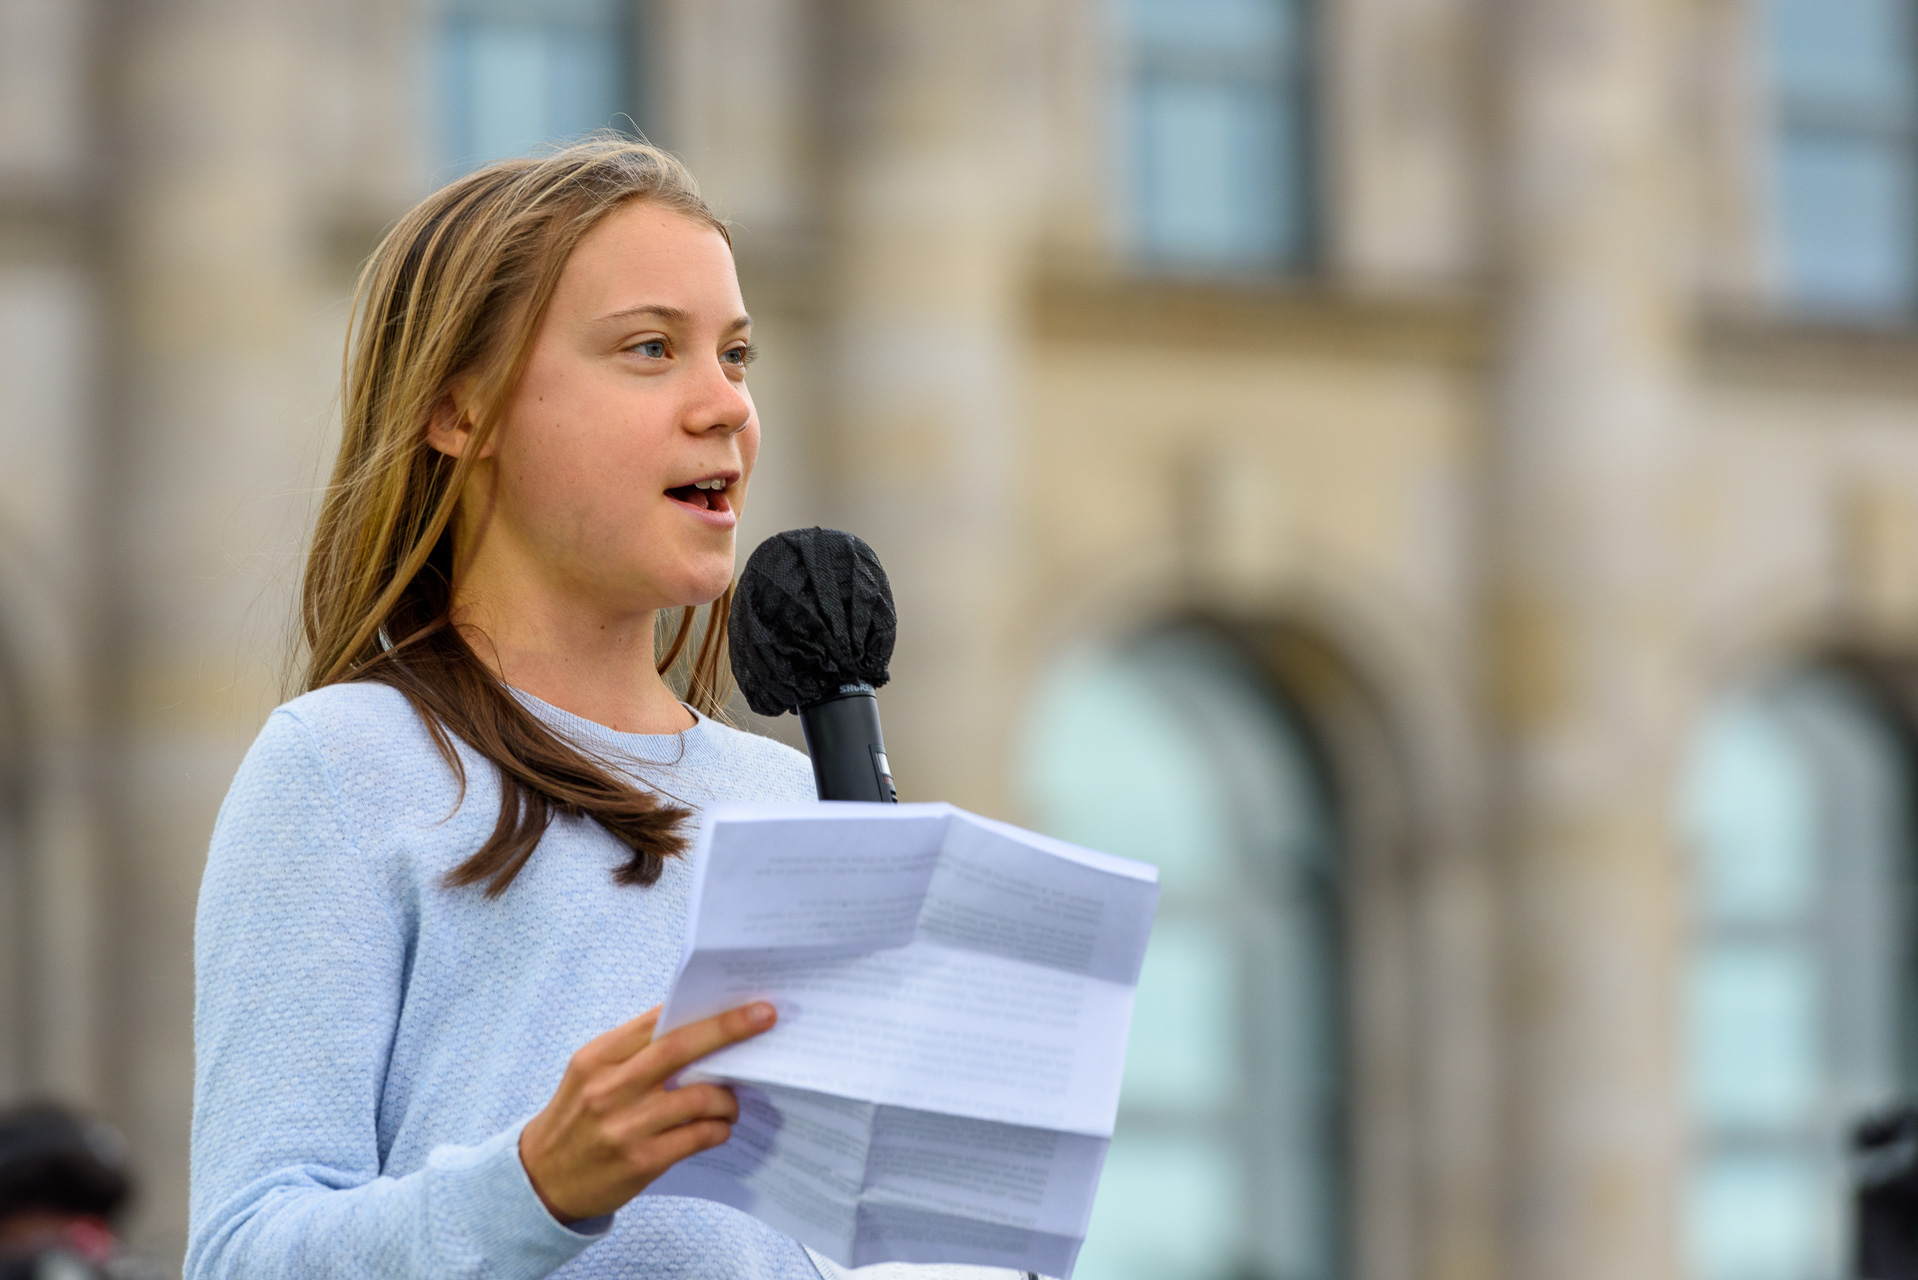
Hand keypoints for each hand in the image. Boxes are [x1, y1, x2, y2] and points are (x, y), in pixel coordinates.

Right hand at [518, 1001, 775, 1222]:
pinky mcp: (641, 1161)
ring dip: (727, 1096)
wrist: (542, 1180)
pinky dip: (717, 1129)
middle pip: (678, 1049)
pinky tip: (719, 1128)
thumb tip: (695, 1024)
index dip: (702, 1010)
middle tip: (764, 1017)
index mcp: (597, 1058)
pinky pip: (697, 1137)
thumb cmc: (578, 1118)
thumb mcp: (591, 1075)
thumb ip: (633, 1051)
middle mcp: (608, 1088)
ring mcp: (625, 1126)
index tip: (741, 1001)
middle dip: (727, 1030)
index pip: (657, 1022)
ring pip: (697, 1097)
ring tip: (732, 1101)